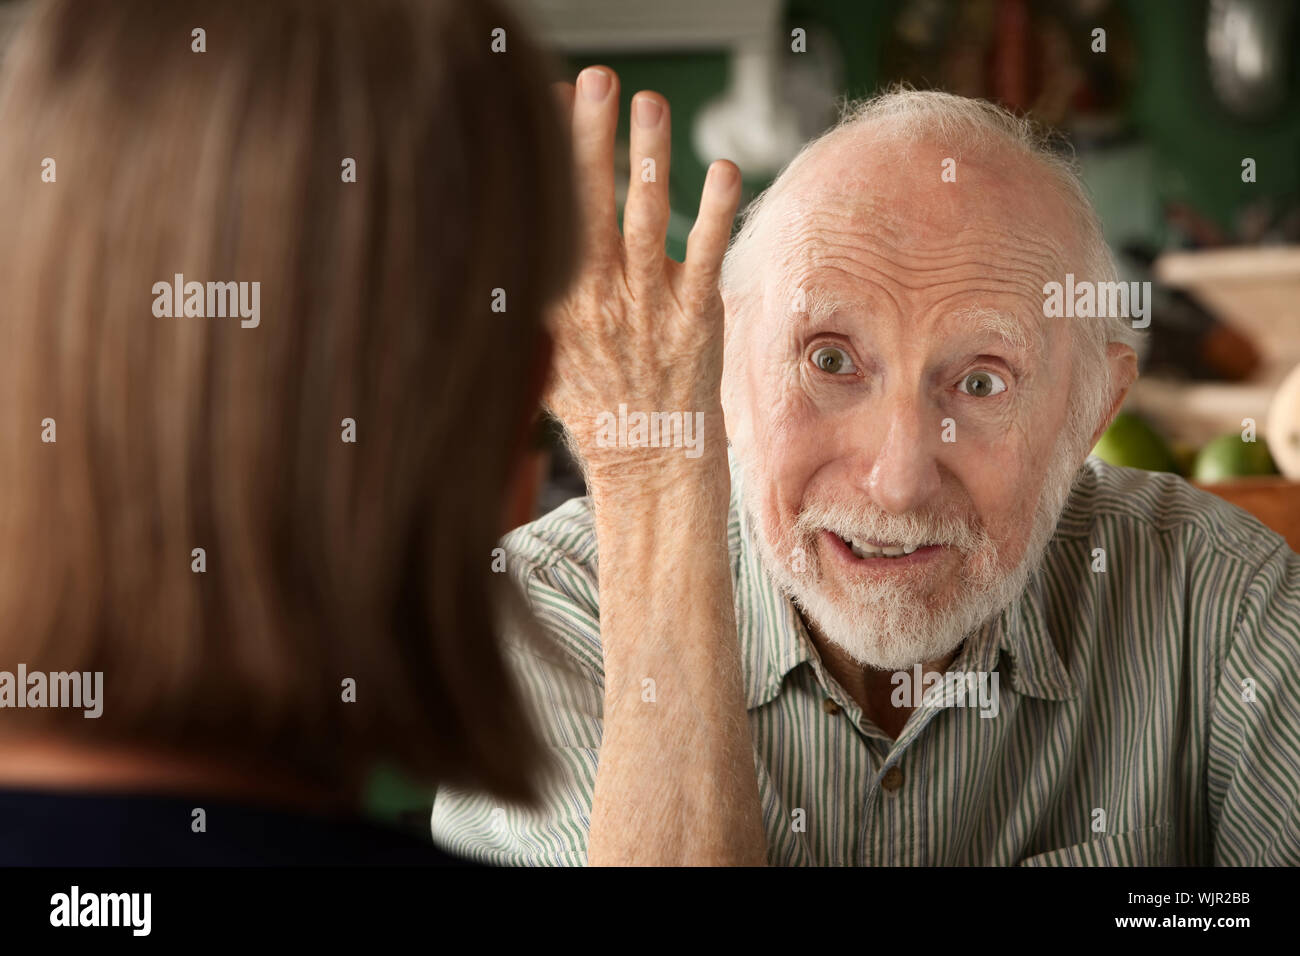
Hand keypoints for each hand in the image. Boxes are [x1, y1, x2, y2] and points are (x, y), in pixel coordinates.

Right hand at [545, 66, 741, 489]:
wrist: (648, 463)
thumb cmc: (600, 406)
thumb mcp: (546, 355)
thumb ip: (533, 304)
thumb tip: (501, 257)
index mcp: (557, 304)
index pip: (546, 216)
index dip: (547, 158)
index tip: (544, 102)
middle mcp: (597, 300)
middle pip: (588, 206)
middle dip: (588, 139)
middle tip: (593, 80)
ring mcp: (647, 309)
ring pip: (644, 221)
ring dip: (647, 159)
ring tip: (648, 104)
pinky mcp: (695, 319)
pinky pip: (705, 258)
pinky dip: (715, 214)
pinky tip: (725, 170)